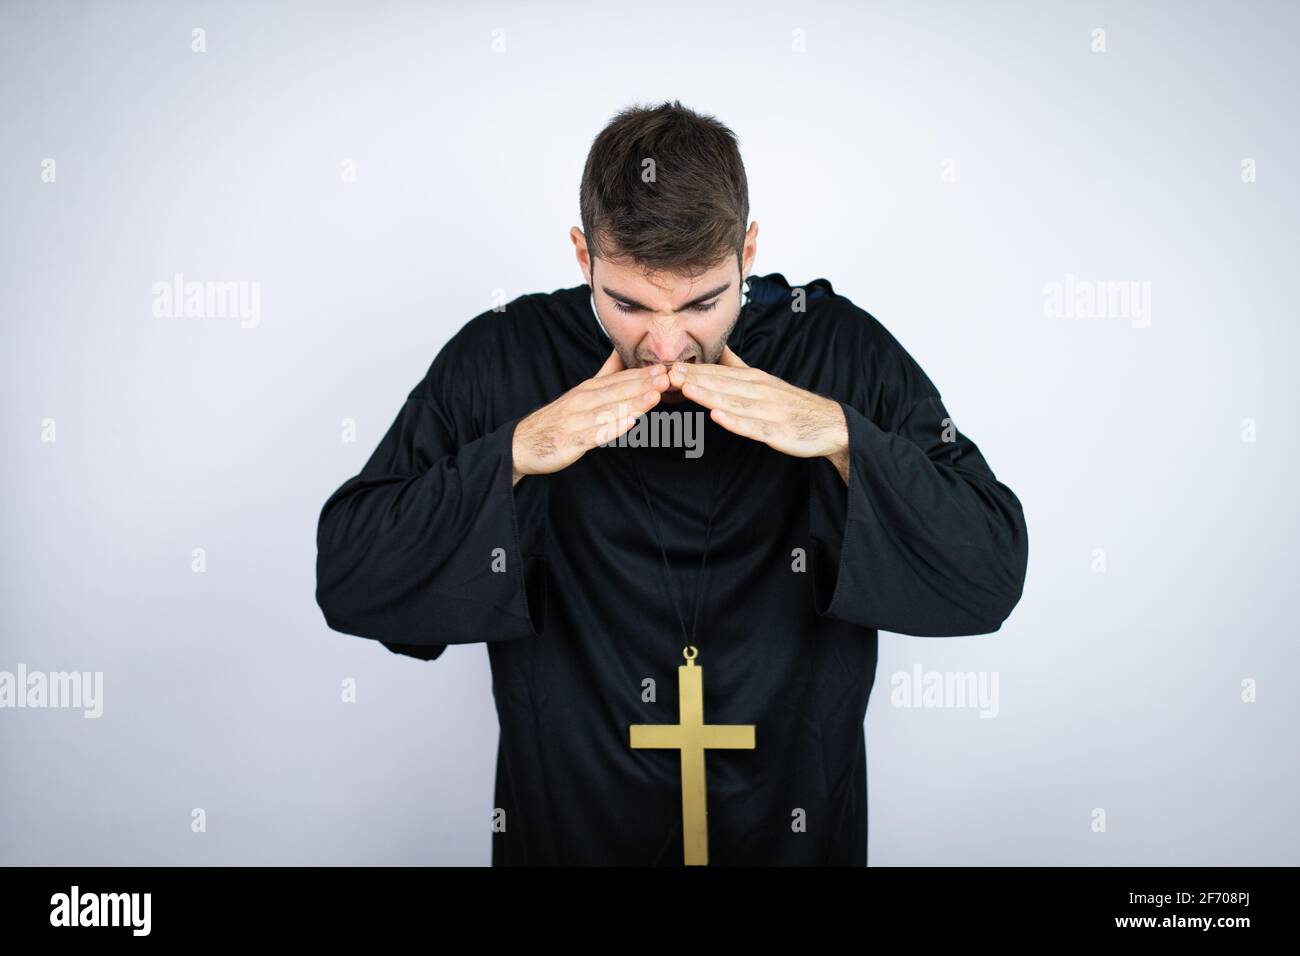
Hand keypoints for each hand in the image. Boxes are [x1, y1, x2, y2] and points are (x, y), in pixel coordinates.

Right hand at [512, 350, 669, 484]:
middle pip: (617, 391)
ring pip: (609, 411)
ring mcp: (577, 420)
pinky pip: (594, 433)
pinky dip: (611, 428)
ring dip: (632, 403)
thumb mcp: (582, 392)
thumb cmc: (559, 419)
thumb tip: (620, 351)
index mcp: (589, 389)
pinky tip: (628, 424)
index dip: (643, 374)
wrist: (522, 443)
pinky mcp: (571, 440)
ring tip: (654, 397)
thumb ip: (605, 374)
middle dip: (644, 384)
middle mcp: (583, 401)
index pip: (620, 379)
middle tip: (667, 377)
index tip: (667, 368)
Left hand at [669, 346, 850, 482]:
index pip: (718, 373)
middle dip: (694, 378)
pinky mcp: (776, 431)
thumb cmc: (790, 404)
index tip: (668, 365)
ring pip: (733, 402)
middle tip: (668, 373)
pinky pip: (753, 427)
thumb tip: (718, 351)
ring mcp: (768, 411)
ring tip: (686, 389)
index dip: (693, 370)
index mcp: (753, 379)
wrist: (828, 423)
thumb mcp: (763, 380)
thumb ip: (738, 367)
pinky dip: (735, 422)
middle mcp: (759, 391)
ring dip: (709, 395)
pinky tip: (718, 417)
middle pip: (722, 384)